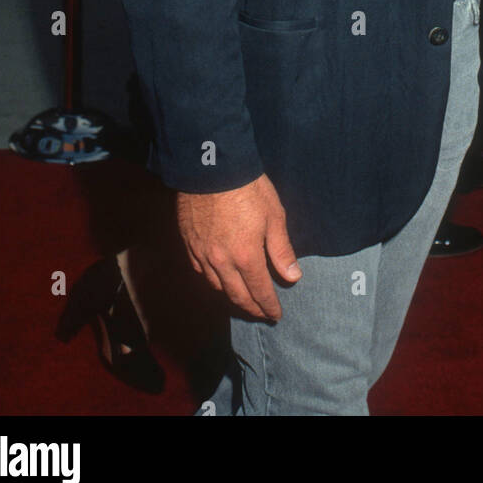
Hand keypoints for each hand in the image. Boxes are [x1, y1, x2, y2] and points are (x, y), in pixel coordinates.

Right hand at [177, 173, 300, 319]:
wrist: (211, 167)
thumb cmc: (248, 188)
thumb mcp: (274, 215)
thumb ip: (281, 249)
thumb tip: (293, 276)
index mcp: (246, 257)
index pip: (260, 291)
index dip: (269, 306)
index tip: (276, 315)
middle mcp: (222, 262)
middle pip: (237, 295)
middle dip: (251, 308)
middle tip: (261, 314)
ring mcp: (202, 254)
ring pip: (217, 286)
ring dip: (231, 295)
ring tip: (242, 298)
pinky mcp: (189, 243)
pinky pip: (201, 271)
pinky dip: (212, 280)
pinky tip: (218, 278)